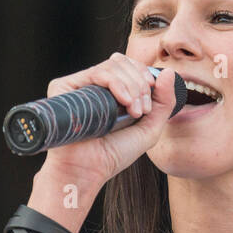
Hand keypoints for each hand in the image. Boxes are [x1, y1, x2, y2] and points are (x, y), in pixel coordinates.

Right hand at [38, 53, 179, 187]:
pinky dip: (116, 84)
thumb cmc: (115, 153)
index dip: (144, 76)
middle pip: (122, 62)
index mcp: (110, 90)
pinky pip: (96, 72)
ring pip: (112, 65)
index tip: (149, 102)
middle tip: (142, 110)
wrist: (89, 170)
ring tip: (133, 112)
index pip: (129, 66)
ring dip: (132, 87)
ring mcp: (79, 84)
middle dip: (140, 83)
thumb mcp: (149, 128)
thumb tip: (167, 71)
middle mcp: (94, 85)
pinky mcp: (64, 86)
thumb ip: (164, 102)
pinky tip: (123, 102)